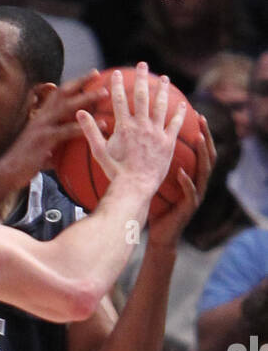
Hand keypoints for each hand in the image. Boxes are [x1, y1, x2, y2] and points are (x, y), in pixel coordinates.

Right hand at [0, 72, 107, 187]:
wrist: (6, 173)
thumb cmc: (22, 164)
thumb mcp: (38, 150)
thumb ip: (50, 148)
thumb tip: (55, 156)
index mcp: (40, 117)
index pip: (57, 94)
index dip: (73, 84)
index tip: (90, 75)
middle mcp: (41, 117)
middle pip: (63, 93)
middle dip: (81, 82)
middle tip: (98, 74)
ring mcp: (42, 127)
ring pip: (67, 107)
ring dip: (87, 98)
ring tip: (105, 94)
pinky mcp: (44, 140)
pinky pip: (67, 130)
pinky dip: (84, 126)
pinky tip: (99, 125)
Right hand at [75, 62, 186, 196]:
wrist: (134, 187)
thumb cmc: (115, 173)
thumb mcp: (99, 151)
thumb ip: (90, 131)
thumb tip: (80, 113)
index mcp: (124, 127)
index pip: (119, 100)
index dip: (117, 85)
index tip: (117, 73)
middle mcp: (141, 126)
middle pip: (141, 96)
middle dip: (141, 78)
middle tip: (143, 65)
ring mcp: (156, 133)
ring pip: (161, 106)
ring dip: (162, 90)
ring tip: (164, 79)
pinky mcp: (167, 143)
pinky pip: (175, 124)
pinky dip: (179, 113)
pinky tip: (182, 104)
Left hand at [147, 115, 215, 249]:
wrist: (159, 236)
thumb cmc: (157, 208)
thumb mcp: (157, 182)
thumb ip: (156, 164)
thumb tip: (141, 142)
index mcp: (193, 176)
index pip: (201, 151)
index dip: (202, 133)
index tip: (197, 115)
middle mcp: (198, 184)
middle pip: (209, 156)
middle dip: (207, 137)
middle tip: (201, 121)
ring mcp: (196, 196)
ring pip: (204, 171)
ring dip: (202, 154)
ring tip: (198, 140)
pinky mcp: (189, 208)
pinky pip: (191, 192)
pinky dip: (186, 181)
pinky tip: (180, 172)